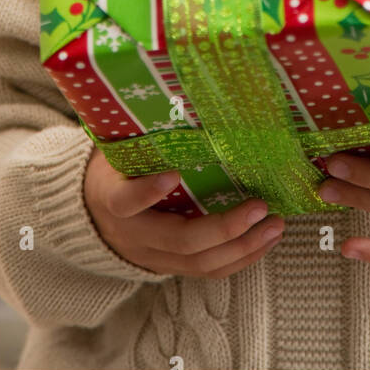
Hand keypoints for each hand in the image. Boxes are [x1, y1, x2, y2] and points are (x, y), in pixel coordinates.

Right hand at [83, 145, 284, 277]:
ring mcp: (154, 258)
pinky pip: (209, 271)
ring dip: (243, 247)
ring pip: (200, 264)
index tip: (172, 173)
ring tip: (275, 226)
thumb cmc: (118, 171)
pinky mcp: (172, 267)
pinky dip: (242, 258)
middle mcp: (135, 236)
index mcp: (114, 201)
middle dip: (224, 227)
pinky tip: (266, 239)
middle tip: (260, 206)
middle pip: (180, 241)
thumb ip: (143, 140)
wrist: (94, 216)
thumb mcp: (119, 154)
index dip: (147, 192)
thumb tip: (180, 98)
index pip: (126, 201)